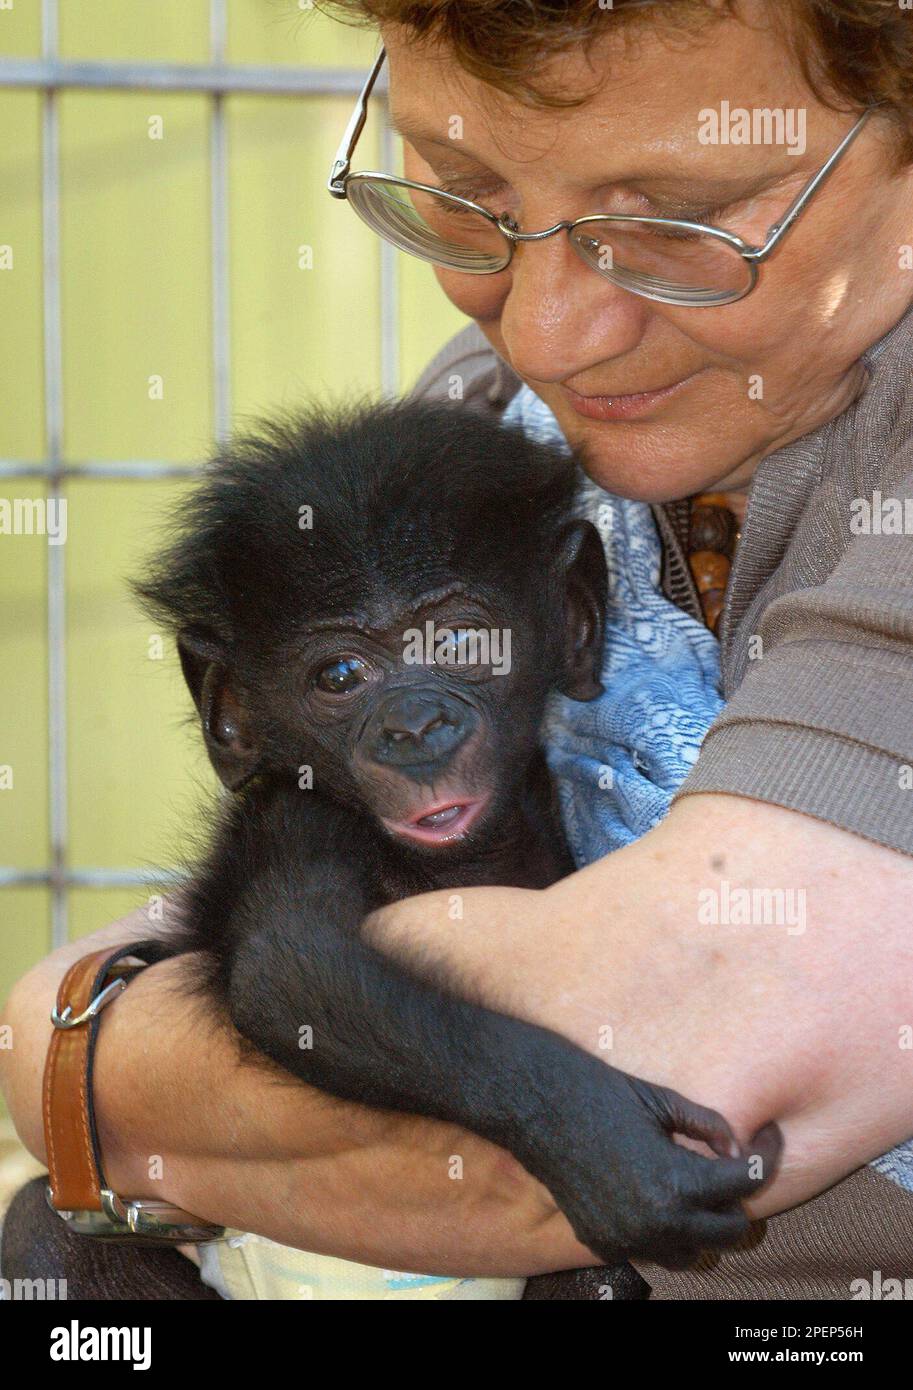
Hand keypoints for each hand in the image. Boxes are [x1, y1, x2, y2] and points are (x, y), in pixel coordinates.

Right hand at [517, 1046, 782, 1268]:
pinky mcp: (602, 1242)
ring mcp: (627, 1238)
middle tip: (730, 1167)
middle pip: (729, 1231)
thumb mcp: (662, 1100)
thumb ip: (709, 1127)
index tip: (768, 1139)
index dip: (765, 1156)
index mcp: (675, 1182)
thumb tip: (738, 1148)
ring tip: (696, 1188)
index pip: (746, 1183)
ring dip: (703, 1225)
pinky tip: (654, 1196)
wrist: (534, 1105)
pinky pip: (652, 1252)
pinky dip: (663, 1232)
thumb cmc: (598, 1092)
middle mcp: (655, 1221)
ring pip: (694, 1254)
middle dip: (738, 1198)